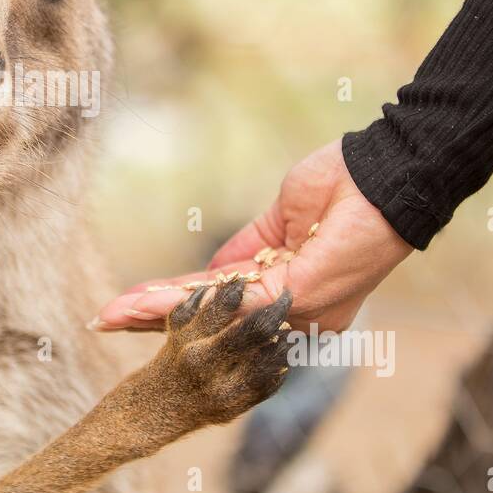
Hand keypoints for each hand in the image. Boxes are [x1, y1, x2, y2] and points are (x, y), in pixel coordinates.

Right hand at [91, 139, 412, 332]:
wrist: (386, 171)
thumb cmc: (344, 184)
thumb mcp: (282, 219)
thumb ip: (246, 252)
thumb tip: (209, 276)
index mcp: (292, 292)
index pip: (223, 302)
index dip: (177, 304)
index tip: (134, 307)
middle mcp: (294, 312)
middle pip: (211, 319)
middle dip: (155, 319)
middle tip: (106, 320)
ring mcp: (296, 309)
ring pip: (211, 316)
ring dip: (156, 311)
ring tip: (113, 314)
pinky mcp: (297, 296)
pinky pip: (228, 301)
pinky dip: (181, 301)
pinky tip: (145, 300)